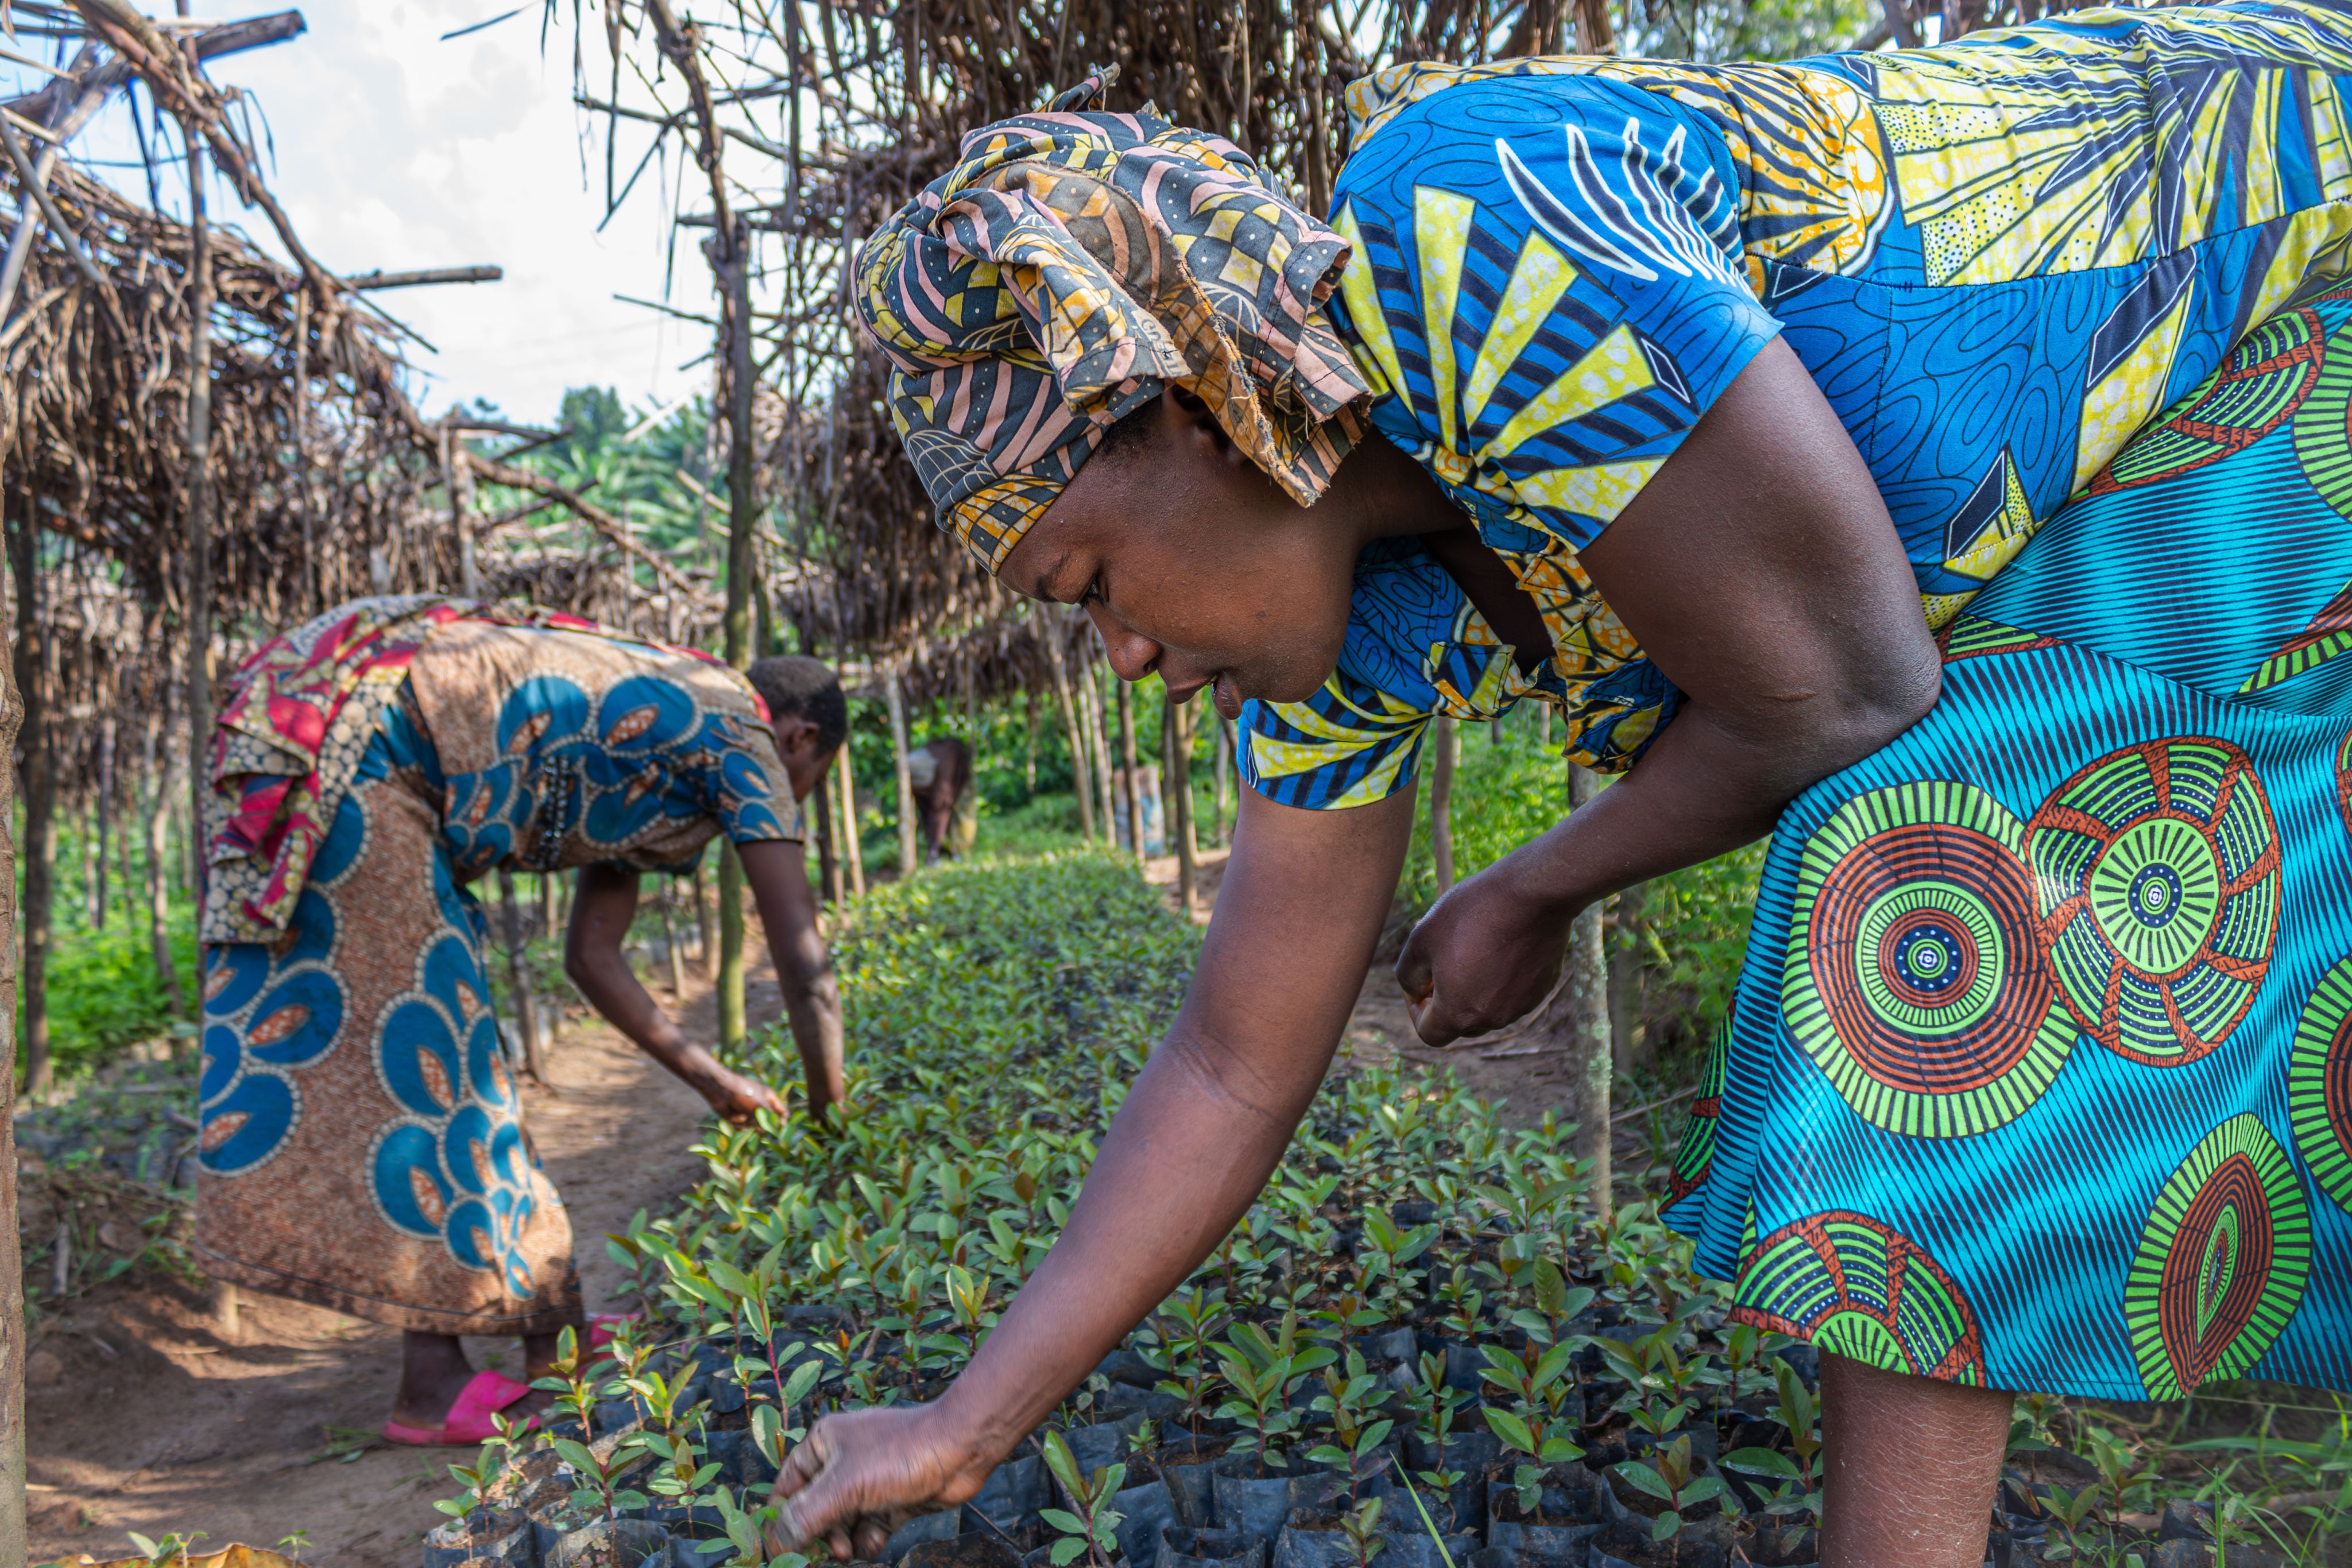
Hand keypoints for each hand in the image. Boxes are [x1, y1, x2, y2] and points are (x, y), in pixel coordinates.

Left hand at [700, 1066, 785, 1125]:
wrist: (720, 1090)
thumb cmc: (744, 1094)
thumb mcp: (761, 1106)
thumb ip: (771, 1117)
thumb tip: (778, 1127)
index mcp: (768, 1097)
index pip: (781, 1110)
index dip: (782, 1120)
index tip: (781, 1130)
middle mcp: (759, 1104)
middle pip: (766, 1121)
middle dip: (761, 1124)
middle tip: (758, 1125)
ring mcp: (748, 1111)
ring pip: (753, 1125)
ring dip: (748, 1122)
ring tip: (742, 1115)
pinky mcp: (737, 1116)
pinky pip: (742, 1125)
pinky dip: (738, 1122)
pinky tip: (734, 1115)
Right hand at [767, 1404, 995, 1560]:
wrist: (961, 1450)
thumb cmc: (898, 1455)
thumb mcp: (844, 1486)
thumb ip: (806, 1517)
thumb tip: (775, 1544)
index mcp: (824, 1444)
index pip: (787, 1486)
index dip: (780, 1518)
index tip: (776, 1551)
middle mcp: (843, 1461)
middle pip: (814, 1510)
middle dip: (818, 1535)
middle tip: (826, 1555)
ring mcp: (870, 1481)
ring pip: (842, 1523)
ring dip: (844, 1541)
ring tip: (849, 1551)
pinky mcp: (893, 1499)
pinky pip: (869, 1528)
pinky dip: (869, 1539)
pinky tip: (876, 1542)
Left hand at [1395, 857, 1577, 1045]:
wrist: (1532, 891)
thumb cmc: (1472, 913)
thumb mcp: (1421, 938)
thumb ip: (1408, 974)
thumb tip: (1415, 990)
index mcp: (1460, 1013)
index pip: (1430, 1034)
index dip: (1416, 1012)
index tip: (1418, 985)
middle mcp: (1494, 1018)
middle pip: (1461, 1023)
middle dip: (1446, 1001)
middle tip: (1442, 964)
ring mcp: (1523, 1004)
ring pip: (1489, 1007)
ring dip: (1475, 988)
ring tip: (1472, 948)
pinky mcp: (1543, 986)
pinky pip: (1514, 991)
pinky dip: (1502, 977)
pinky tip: (1500, 944)